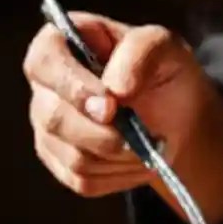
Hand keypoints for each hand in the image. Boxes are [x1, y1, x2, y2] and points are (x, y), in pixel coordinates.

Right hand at [22, 11, 222, 197]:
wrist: (178, 115)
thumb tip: (115, 88)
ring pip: (70, 154)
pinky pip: (82, 179)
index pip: (43, 60)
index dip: (72, 85)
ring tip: (149, 145)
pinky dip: (119, 174)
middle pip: (53, 116)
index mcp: (63, 44)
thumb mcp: (165, 46)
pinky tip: (139, 159)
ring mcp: (48, 126)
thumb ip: (140, 52)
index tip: (110, 105)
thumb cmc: (165, 71)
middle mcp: (46, 86)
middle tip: (139, 135)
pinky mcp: (61, 161)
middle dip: (103, 133)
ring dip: (119, 156)